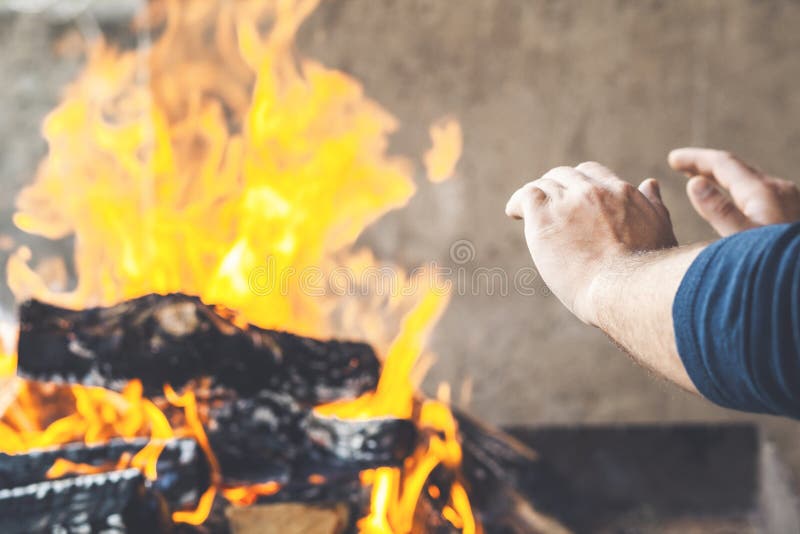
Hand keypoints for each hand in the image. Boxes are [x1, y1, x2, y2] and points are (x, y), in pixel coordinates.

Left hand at [505, 162, 676, 324]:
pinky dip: (518, 202)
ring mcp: (568, 202)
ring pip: (545, 185)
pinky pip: (525, 196)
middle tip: (547, 206)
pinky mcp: (544, 218)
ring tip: (526, 211)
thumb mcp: (659, 231)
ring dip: (536, 196)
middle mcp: (593, 191)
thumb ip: (653, 205)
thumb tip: (650, 184)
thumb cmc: (646, 272)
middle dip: (555, 187)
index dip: (577, 183)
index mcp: (621, 193)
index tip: (570, 198)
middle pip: (565, 175)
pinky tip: (514, 213)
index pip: (591, 173)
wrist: (623, 290)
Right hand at [669, 147, 799, 235]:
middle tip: (680, 166)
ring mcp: (790, 204)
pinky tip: (736, 206)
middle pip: (737, 170)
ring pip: (750, 183)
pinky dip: (737, 193)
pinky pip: (759, 197)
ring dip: (723, 179)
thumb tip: (695, 184)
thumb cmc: (779, 267)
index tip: (673, 159)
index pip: (723, 164)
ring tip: (702, 182)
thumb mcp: (743, 242)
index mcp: (763, 192)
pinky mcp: (793, 218)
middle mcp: (779, 191)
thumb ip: (720, 213)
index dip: (695, 160)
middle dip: (707, 166)